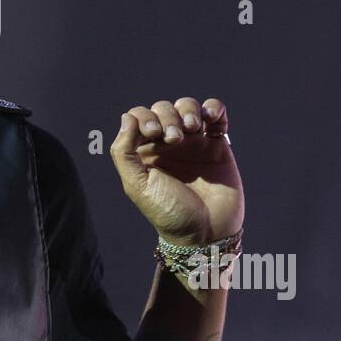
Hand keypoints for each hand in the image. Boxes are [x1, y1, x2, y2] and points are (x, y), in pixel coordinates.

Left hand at [109, 97, 243, 246]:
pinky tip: (211, 118)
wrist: (206, 233)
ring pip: (188, 107)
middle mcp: (167, 144)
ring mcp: (193, 142)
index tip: (154, 135)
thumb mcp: (137, 185)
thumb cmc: (168, 212)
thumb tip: (128, 118)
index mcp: (144, 151)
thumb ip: (124, 152)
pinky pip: (216, 115)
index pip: (139, 117)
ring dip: (188, 110)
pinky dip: (214, 108)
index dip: (145, 118)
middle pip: (163, 109)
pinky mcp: (216, 145)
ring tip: (193, 129)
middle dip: (168, 117)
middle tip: (175, 139)